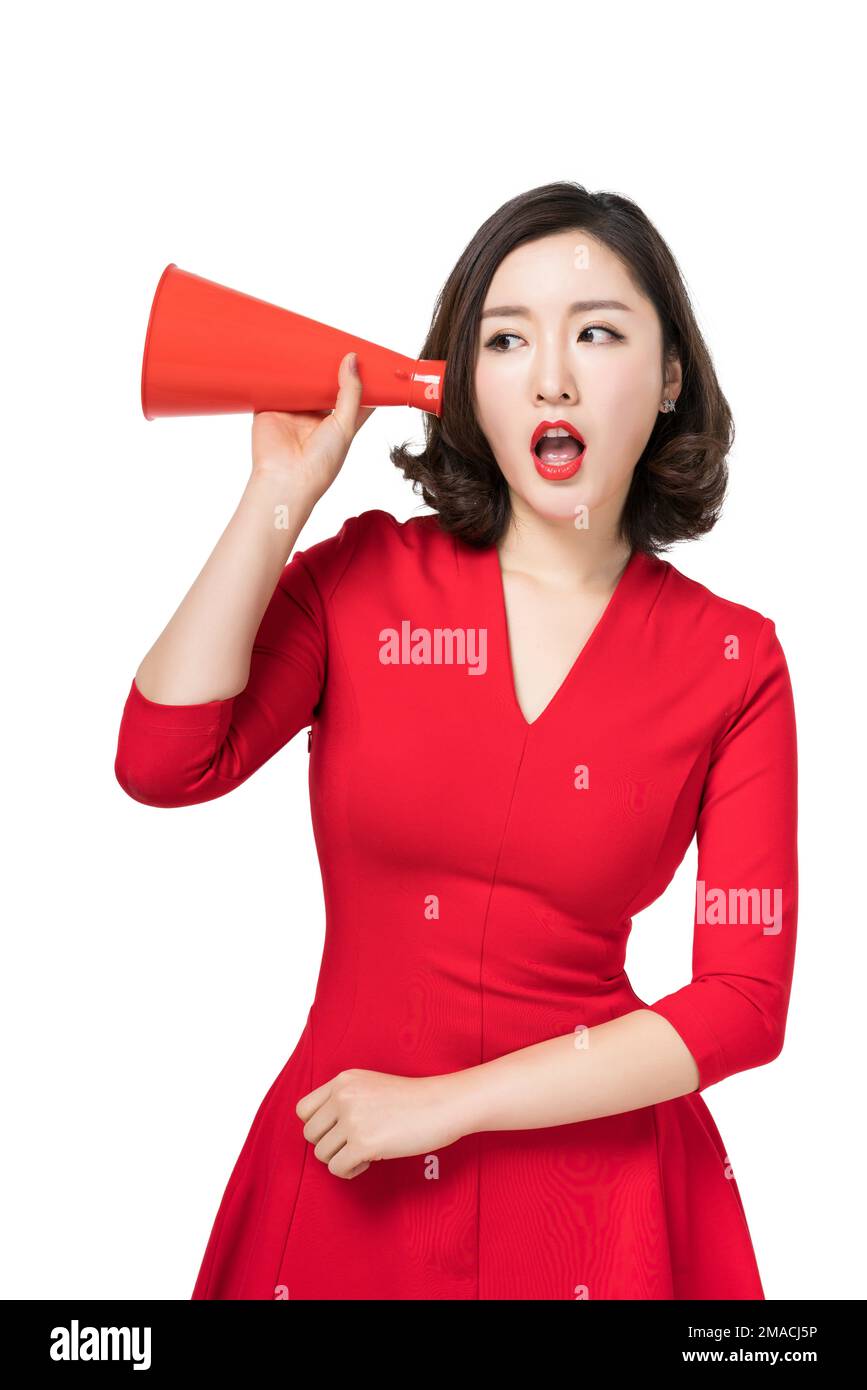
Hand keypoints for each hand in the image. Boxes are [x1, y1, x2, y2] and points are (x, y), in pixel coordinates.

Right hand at [250, 351, 374, 502]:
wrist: (285, 478)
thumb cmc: (321, 463)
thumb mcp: (345, 425)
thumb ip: (351, 392)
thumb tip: (352, 359)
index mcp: (339, 422)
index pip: (353, 395)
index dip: (360, 377)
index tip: (366, 356)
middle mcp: (317, 415)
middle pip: (326, 383)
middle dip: (330, 366)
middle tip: (336, 342)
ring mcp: (294, 410)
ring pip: (301, 381)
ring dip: (304, 366)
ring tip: (311, 340)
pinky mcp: (272, 406)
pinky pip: (275, 383)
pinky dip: (278, 370)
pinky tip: (283, 350)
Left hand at [295, 1069, 463, 1178]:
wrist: (443, 1105)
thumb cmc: (413, 1100)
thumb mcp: (371, 1085)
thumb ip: (344, 1099)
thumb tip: (319, 1131)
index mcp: (344, 1080)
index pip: (303, 1110)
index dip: (318, 1126)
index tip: (338, 1132)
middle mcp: (343, 1096)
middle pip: (310, 1135)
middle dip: (329, 1145)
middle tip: (353, 1145)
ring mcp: (353, 1119)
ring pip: (322, 1154)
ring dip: (341, 1159)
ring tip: (365, 1153)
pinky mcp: (364, 1143)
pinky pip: (337, 1169)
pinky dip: (350, 1172)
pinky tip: (369, 1162)